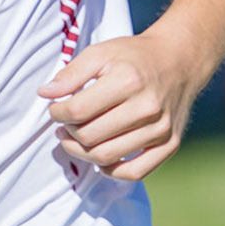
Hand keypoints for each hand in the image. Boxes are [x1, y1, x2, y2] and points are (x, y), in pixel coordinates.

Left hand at [37, 27, 204, 181]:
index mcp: (128, 80)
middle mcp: (147, 107)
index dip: (58, 113)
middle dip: (68, 133)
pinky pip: (135, 172)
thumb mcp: (100, 53)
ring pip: (108, 156)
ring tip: (74, 139)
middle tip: (62, 125)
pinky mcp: (170, 144)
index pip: (79, 109)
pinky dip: (111, 171)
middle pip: (91, 136)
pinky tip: (100, 158)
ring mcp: (160, 129)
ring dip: (82, 152)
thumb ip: (71, 73)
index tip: (54, 109)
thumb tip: (45, 94)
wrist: (179, 60)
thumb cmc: (134, 56)